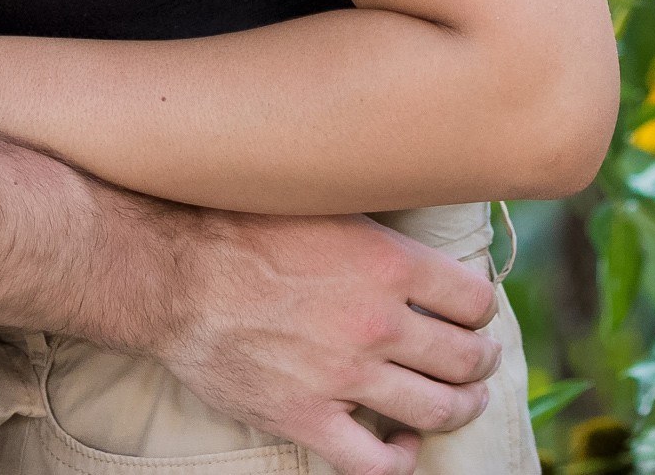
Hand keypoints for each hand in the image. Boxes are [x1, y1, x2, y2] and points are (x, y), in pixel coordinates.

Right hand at [154, 212, 503, 474]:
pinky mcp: (307, 418)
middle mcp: (376, 322)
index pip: (474, 299)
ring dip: (462, 408)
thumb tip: (414, 231)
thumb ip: (376, 229)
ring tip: (463, 401)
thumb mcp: (323, 205)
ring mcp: (344, 376)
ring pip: (437, 409)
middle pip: (465, 358)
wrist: (172, 274)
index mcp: (387, 264)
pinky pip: (376, 462)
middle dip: (482, 361)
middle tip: (481, 359)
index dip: (481, 309)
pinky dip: (402, 458)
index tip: (474, 313)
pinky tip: (404, 442)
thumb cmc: (240, 228)